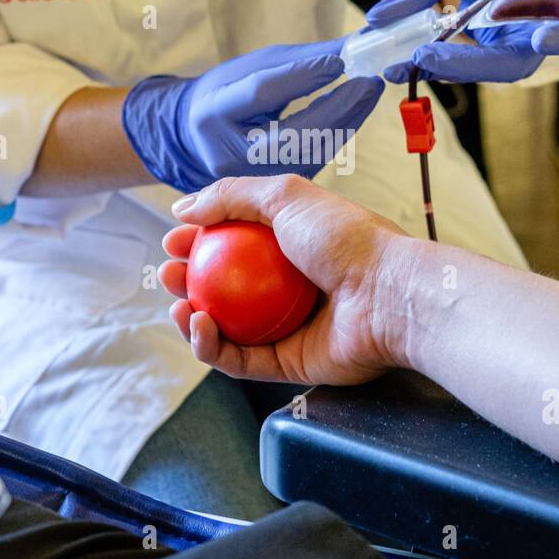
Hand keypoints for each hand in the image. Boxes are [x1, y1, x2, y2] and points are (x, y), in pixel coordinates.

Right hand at [122, 40, 383, 192]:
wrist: (199, 141)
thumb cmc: (225, 96)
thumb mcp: (246, 70)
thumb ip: (294, 62)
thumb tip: (346, 46)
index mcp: (214, 115)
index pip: (263, 94)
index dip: (303, 76)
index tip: (341, 58)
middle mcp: (231, 153)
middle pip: (293, 132)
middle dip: (337, 105)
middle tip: (369, 79)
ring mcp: (253, 178)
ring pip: (310, 150)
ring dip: (346, 119)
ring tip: (370, 90)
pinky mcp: (273, 190)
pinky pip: (314, 159)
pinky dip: (338, 133)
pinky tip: (356, 111)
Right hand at [159, 175, 413, 384]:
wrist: (391, 295)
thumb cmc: (348, 240)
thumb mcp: (286, 196)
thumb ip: (231, 196)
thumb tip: (182, 207)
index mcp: (291, 245)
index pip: (232, 244)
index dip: (198, 242)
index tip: (173, 239)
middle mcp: (287, 287)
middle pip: (223, 288)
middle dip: (187, 282)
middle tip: (168, 273)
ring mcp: (287, 327)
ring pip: (225, 328)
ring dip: (191, 316)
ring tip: (178, 302)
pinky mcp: (289, 362)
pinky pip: (239, 359)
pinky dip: (211, 346)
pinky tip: (197, 325)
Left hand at [367, 0, 558, 83]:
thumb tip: (377, 20)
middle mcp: (555, 6)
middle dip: (543, 38)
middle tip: (511, 37)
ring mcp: (537, 39)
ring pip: (523, 61)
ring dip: (472, 65)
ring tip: (423, 60)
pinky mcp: (514, 58)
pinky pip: (486, 70)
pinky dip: (449, 69)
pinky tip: (410, 66)